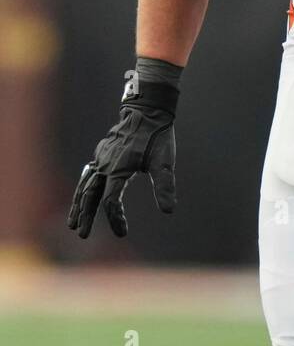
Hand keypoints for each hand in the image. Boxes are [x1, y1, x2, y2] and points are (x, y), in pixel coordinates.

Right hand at [67, 102, 175, 239]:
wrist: (146, 110)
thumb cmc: (157, 136)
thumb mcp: (164, 161)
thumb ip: (165, 185)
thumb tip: (168, 211)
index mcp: (119, 168)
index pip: (111, 199)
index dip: (115, 217)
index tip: (122, 232)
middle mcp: (106, 165)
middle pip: (91, 195)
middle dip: (85, 215)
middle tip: (81, 235)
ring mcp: (101, 159)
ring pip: (85, 186)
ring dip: (78, 205)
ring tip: (72, 223)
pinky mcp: (102, 155)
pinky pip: (87, 175)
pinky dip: (82, 189)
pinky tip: (81, 198)